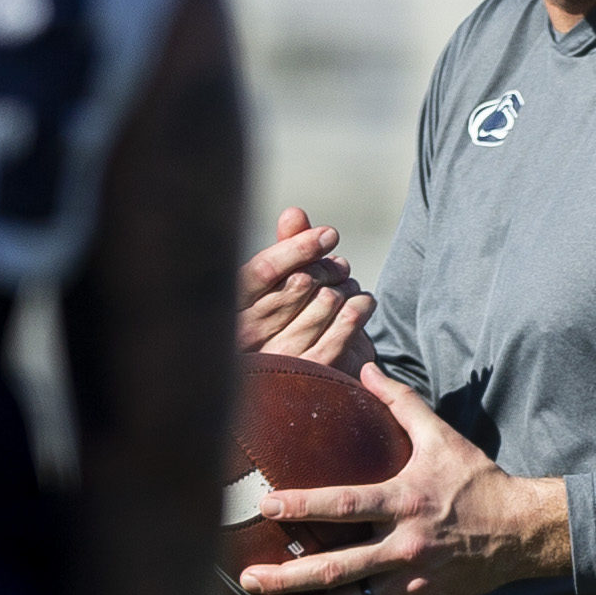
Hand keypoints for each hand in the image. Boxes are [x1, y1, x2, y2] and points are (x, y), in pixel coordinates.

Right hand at [235, 206, 375, 374]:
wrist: (306, 382)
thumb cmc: (285, 321)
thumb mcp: (278, 282)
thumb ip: (284, 246)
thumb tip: (293, 212)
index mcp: (232, 308)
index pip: (263, 270)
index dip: (298, 247)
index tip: (329, 234)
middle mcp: (249, 335)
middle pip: (300, 282)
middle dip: (328, 268)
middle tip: (340, 268)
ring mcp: (281, 356)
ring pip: (327, 301)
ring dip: (347, 287)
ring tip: (349, 288)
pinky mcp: (314, 369)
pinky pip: (345, 324)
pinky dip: (361, 306)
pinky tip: (363, 303)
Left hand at [238, 364, 570, 594]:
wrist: (522, 533)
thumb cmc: (478, 482)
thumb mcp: (443, 437)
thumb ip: (401, 402)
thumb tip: (365, 368)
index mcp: (407, 503)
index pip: (347, 506)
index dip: (304, 507)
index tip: (267, 506)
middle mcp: (406, 548)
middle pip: (338, 570)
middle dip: (290, 577)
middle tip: (249, 576)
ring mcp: (411, 584)